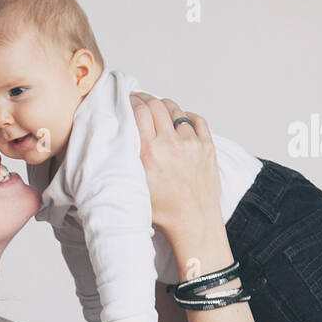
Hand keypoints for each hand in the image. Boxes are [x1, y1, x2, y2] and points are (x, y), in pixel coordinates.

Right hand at [128, 92, 220, 241]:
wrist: (194, 222)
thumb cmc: (163, 210)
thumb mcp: (133, 185)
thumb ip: (125, 160)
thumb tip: (113, 139)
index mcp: (150, 154)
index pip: (140, 112)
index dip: (132, 101)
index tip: (127, 101)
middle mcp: (171, 145)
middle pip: (157, 105)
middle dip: (145, 99)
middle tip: (139, 101)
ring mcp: (192, 144)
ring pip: (176, 110)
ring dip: (164, 107)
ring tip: (157, 111)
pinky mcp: (207, 147)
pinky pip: (196, 119)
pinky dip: (185, 116)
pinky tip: (178, 121)